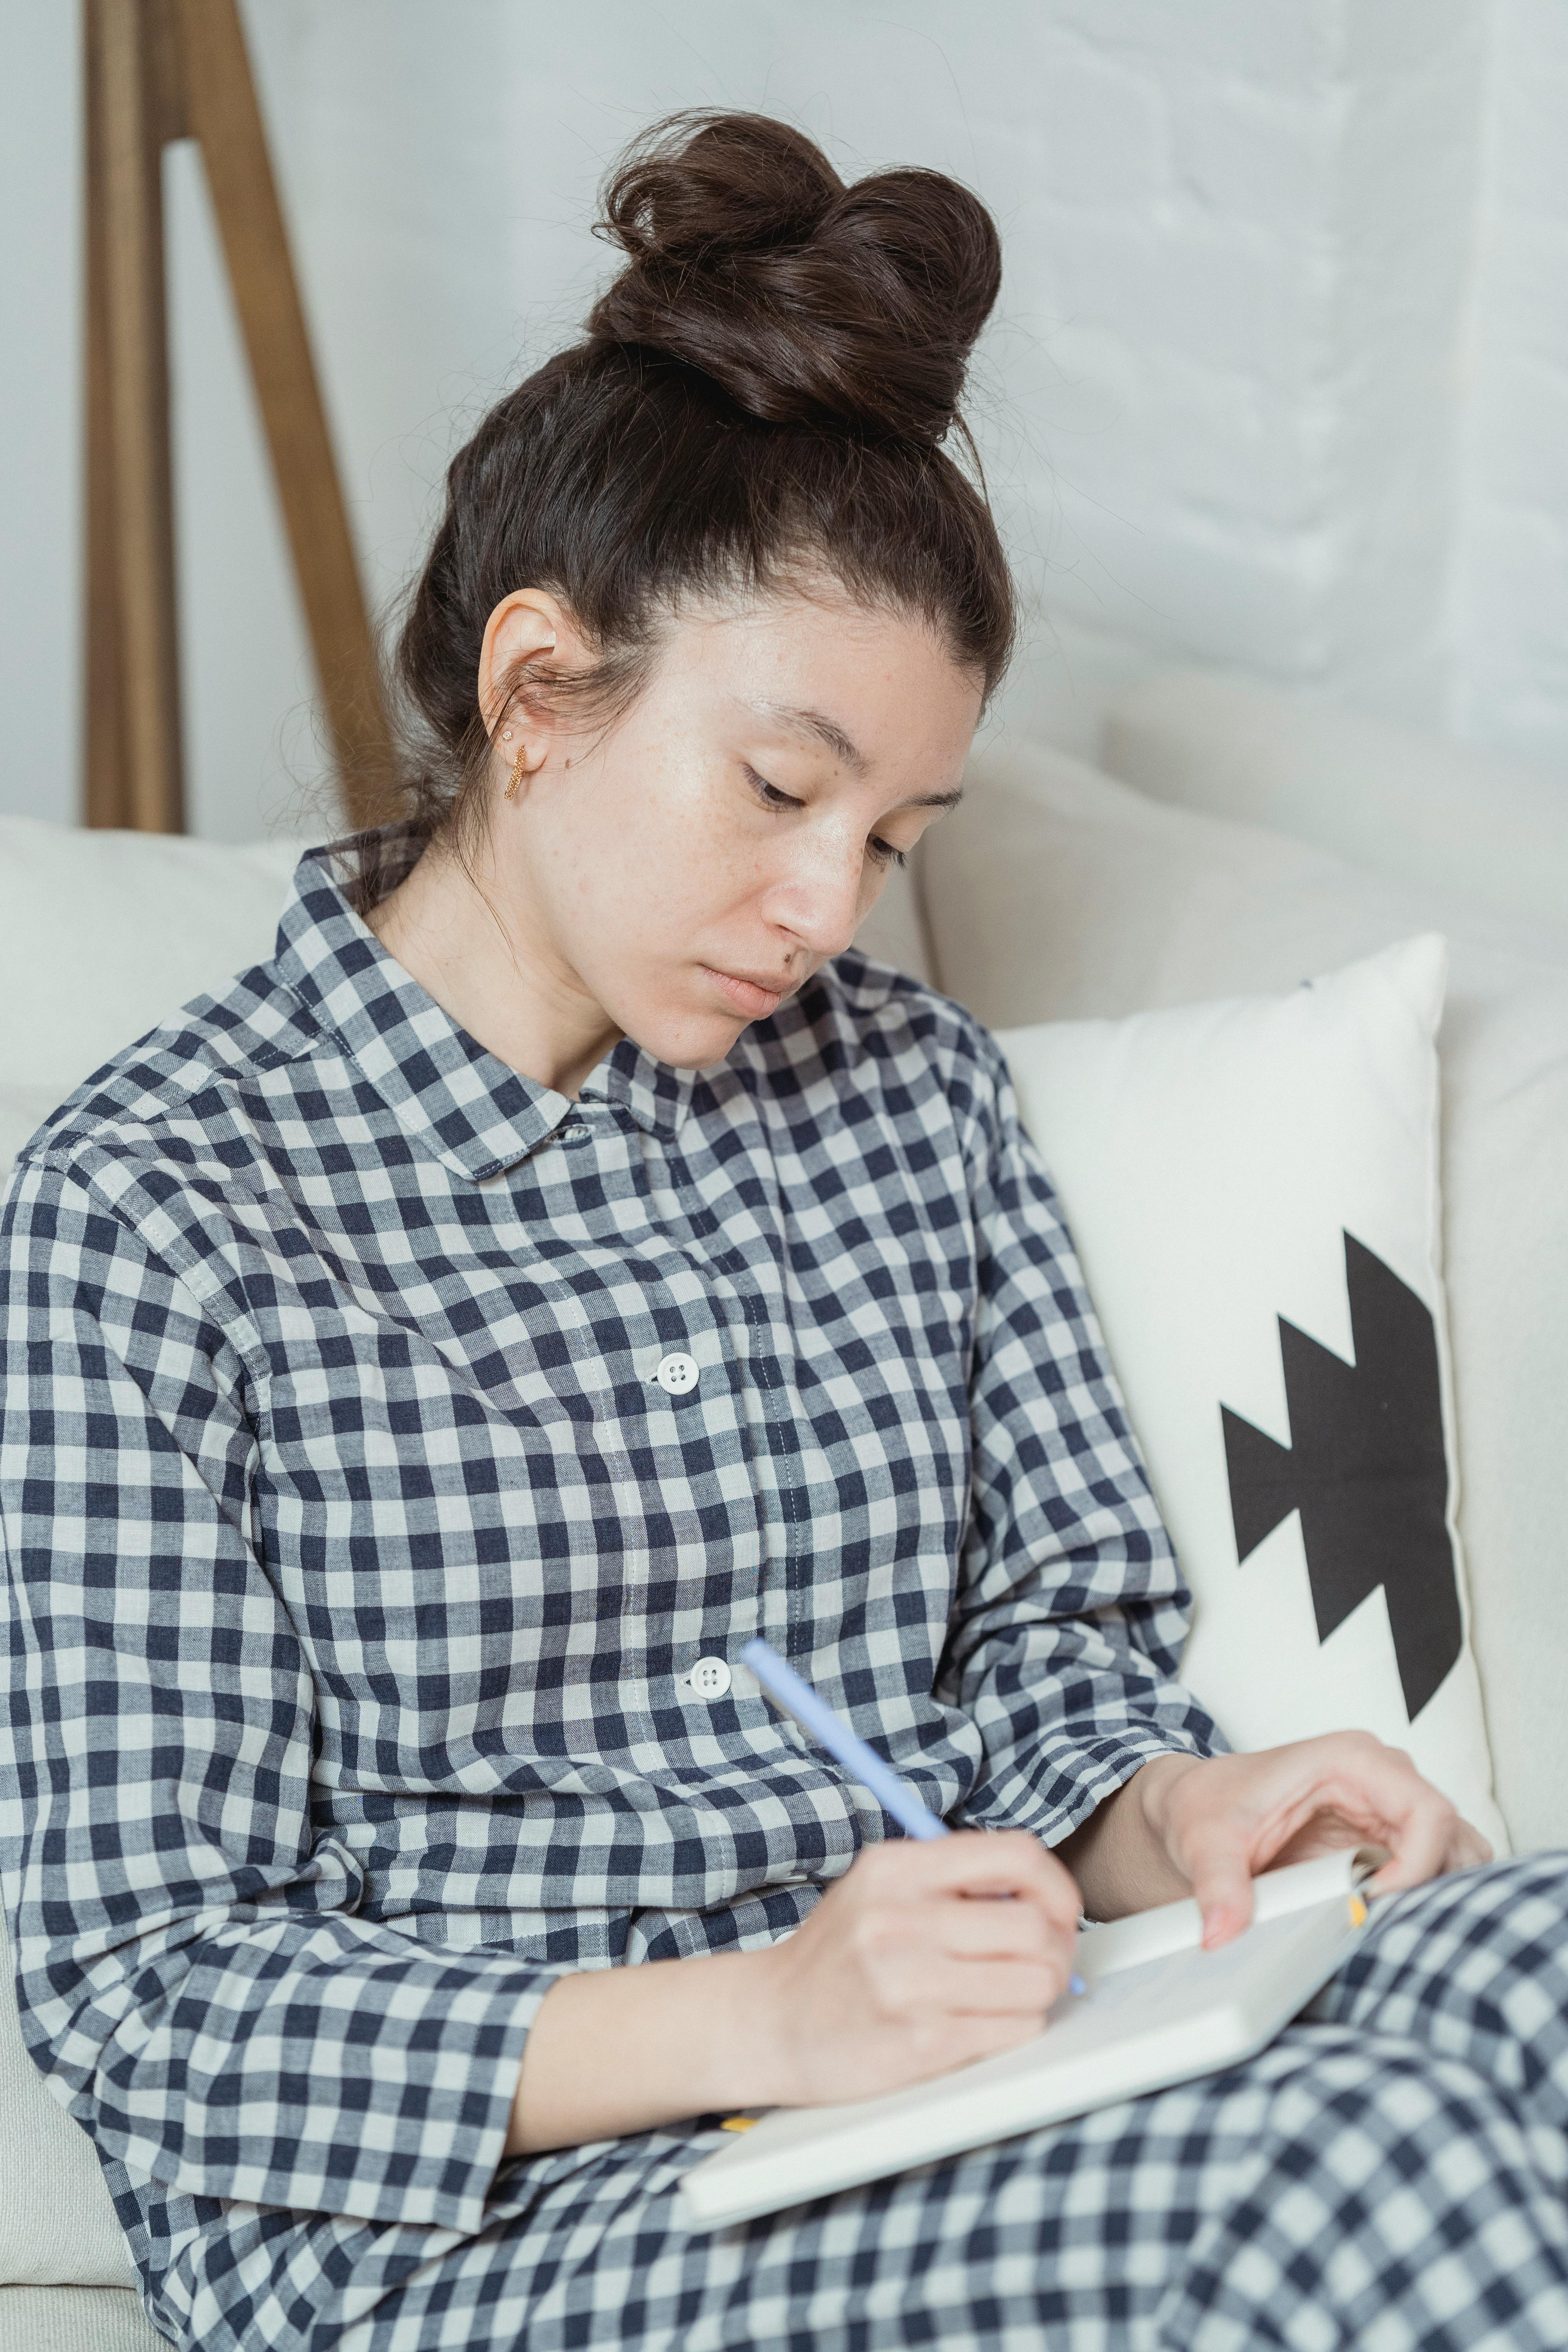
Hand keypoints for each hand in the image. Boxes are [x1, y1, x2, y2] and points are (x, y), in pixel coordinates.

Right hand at [749, 1832, 1081, 2106]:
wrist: (770, 2022)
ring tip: (1007, 1995)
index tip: (1059, 1912)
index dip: (1057, 1887)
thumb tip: (1044, 1898)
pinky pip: (1011, 2031)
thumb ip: (953, 1880)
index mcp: (897, 1868)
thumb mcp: (882, 1888)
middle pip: (1036, 1929)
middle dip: (1056, 1952)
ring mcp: (907, 1984)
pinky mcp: (919, 2044)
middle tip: (1041, 1963)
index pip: (1017, 1855)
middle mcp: (900, 1919)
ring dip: (1036, 1994)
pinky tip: (980, 2023)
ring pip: (1035, 1984)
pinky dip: (1011, 2029)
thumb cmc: (840, 1955)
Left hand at [1135, 1735, 1492, 1947]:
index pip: (1427, 1810)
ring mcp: (1391, 1811)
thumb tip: (1222, 1933)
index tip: (1378, 1906)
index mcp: (1351, 1760)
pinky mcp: (1389, 1843)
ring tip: (1395, 1934)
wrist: (1196, 1806)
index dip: (1419, 1866)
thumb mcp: (1205, 1842)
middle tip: (1395, 1932)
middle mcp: (1384, 1779)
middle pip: (1454, 1838)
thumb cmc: (1207, 1806)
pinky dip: (1427, 1904)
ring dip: (1439, 1900)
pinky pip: (1437, 1873)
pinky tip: (1392, 1930)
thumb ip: (1218, 1884)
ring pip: (1458, 1857)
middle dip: (1437, 1891)